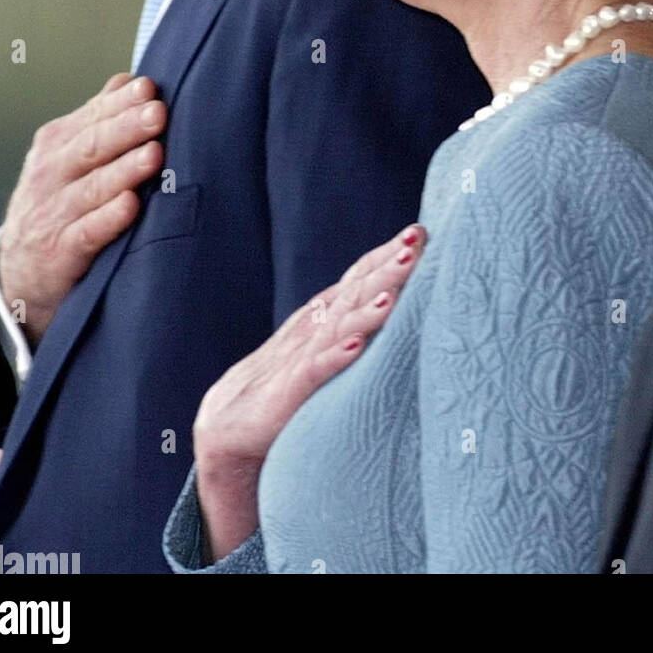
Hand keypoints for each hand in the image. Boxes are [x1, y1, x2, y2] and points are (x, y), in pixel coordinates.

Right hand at [0, 73, 166, 346]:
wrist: (19, 269)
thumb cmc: (58, 201)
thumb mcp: (67, 155)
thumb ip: (98, 119)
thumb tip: (129, 79)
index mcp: (55, 144)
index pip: (92, 117)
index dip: (121, 103)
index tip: (150, 87)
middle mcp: (50, 175)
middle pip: (92, 147)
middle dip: (127, 128)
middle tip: (158, 113)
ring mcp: (53, 214)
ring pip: (92, 188)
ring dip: (124, 171)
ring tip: (154, 155)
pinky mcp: (60, 252)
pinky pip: (87, 233)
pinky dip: (109, 219)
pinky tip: (131, 206)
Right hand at [193, 222, 427, 562]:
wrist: (231, 420)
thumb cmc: (289, 378)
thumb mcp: (326, 340)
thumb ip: (356, 315)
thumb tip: (401, 293)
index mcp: (328, 313)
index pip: (362, 275)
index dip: (388, 253)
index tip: (420, 232)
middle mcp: (318, 326)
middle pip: (357, 291)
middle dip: (387, 267)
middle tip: (415, 244)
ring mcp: (304, 354)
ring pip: (342, 326)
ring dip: (368, 308)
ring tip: (393, 292)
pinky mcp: (292, 389)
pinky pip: (317, 370)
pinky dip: (336, 356)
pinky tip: (356, 345)